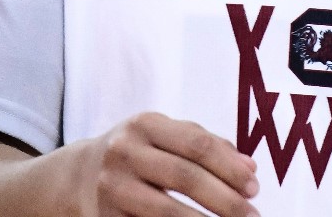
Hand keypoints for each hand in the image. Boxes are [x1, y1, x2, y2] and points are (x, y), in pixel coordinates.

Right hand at [80, 113, 259, 216]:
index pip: (197, 145)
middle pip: (185, 177)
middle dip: (225, 200)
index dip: (230, 168)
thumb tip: (250, 169)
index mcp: (145, 125)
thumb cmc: (138, 152)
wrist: (76, 175)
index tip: (254, 187)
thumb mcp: (165, 135)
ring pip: (166, 210)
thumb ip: (209, 145)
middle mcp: (124, 152)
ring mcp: (111, 187)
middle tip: (252, 215)